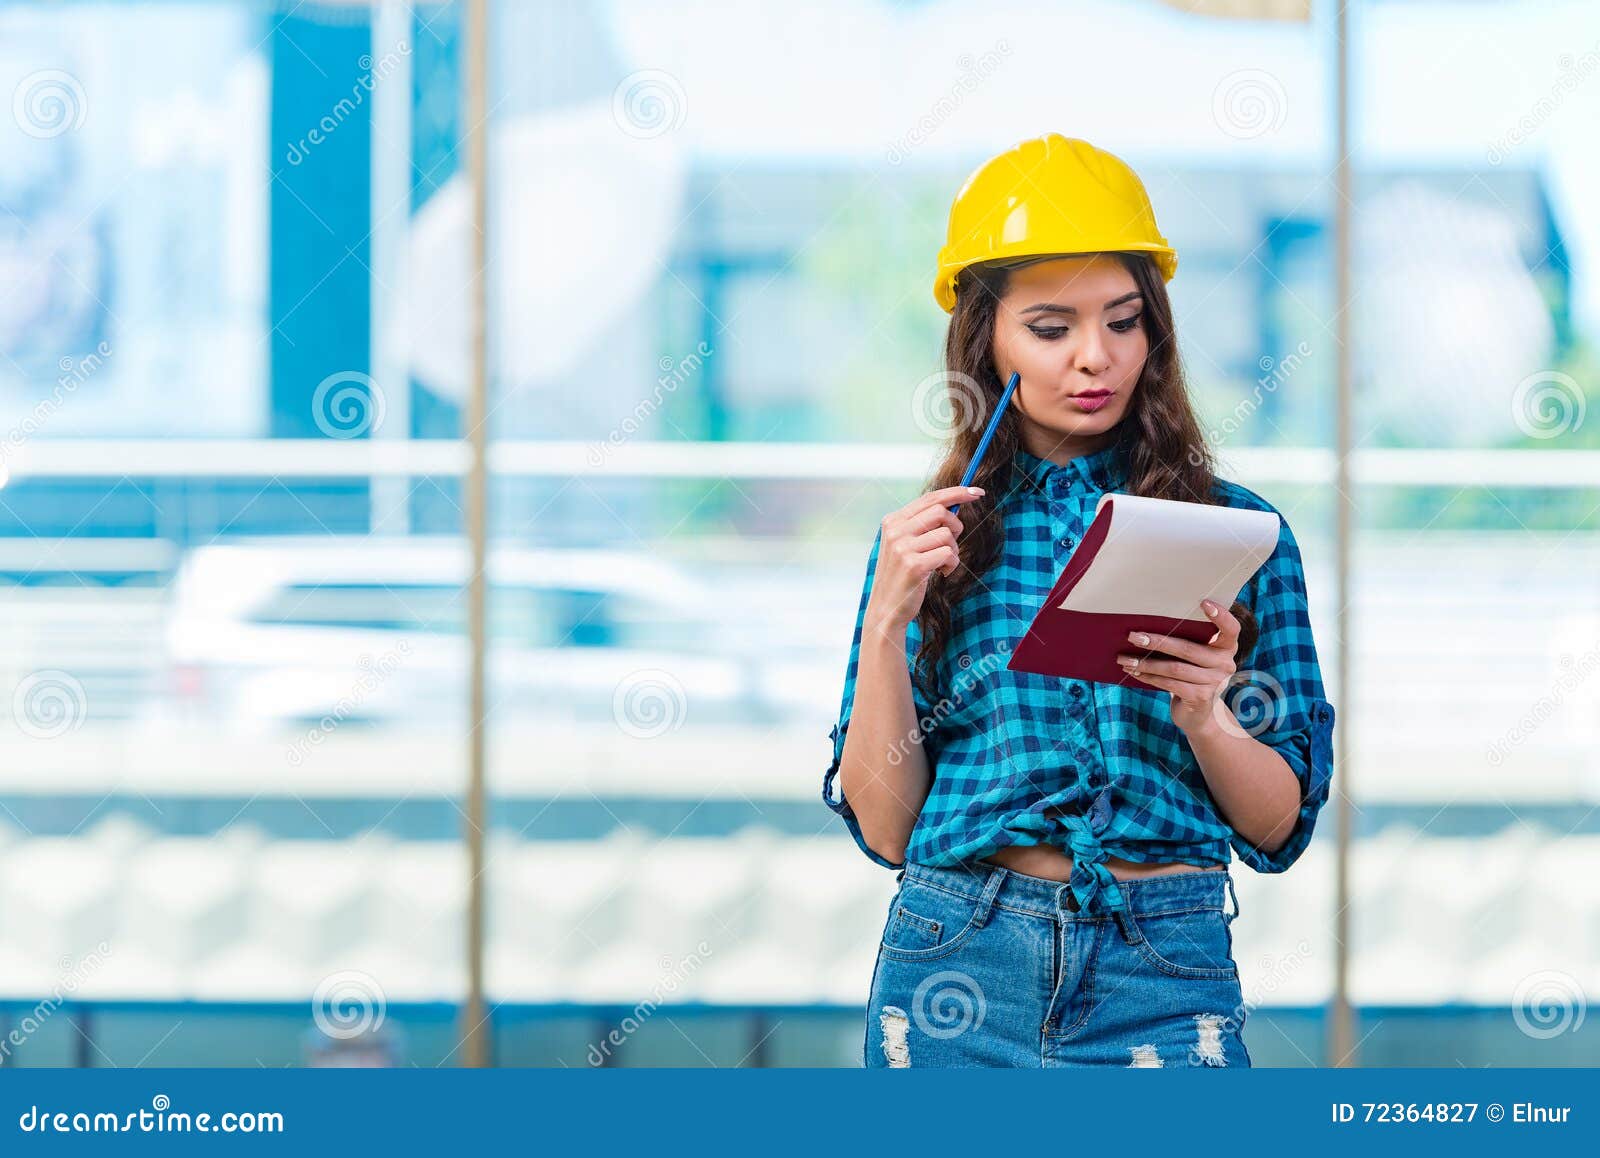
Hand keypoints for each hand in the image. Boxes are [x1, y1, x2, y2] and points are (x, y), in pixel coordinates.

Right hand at [863, 485, 982, 632]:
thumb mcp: (905, 544)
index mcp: (893, 521)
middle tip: (951, 544)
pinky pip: (948, 553)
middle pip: (941, 512)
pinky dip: (952, 564)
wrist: (886, 608)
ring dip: (953, 550)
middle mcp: (895, 531)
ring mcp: (903, 547)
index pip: (930, 498)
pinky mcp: (914, 565)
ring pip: (947, 534)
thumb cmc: (902, 575)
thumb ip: (923, 524)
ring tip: (941, 564)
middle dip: (956, 526)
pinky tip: (941, 573)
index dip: (957, 493)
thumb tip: (955, 504)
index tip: (977, 492)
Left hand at [1115, 599, 1238, 736]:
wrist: (1197, 713)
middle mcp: (1226, 664)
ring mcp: (1215, 683)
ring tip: (1124, 658)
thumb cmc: (1190, 675)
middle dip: (1157, 641)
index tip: (1203, 602)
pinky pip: (1169, 684)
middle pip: (1188, 649)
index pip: (1231, 628)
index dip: (1221, 616)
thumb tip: (1146, 625)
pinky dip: (1149, 677)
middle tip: (1132, 636)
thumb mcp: (1195, 657)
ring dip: (1145, 663)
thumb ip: (1186, 641)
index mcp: (1227, 647)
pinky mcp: (1200, 698)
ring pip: (1174, 668)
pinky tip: (1134, 671)